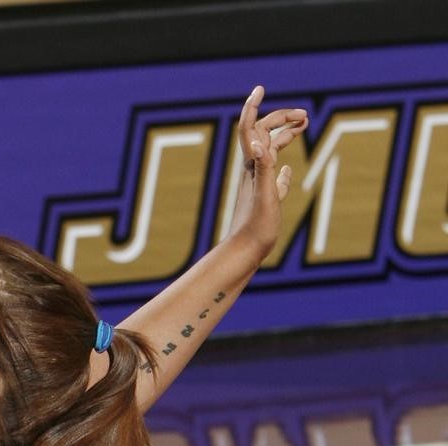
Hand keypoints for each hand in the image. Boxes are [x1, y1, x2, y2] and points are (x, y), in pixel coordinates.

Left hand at [230, 85, 307, 256]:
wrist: (246, 251)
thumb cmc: (256, 227)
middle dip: (281, 119)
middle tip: (305, 114)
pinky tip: (290, 172)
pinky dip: (282, 169)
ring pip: (270, 152)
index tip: (260, 88)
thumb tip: (260, 145)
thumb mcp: (265, 196)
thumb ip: (264, 170)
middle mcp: (254, 171)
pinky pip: (274, 179)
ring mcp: (259, 184)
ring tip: (304, 126)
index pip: (250, 129)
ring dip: (285, 136)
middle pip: (263, 135)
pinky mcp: (265, 199)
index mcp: (254, 166)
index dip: (252, 107)